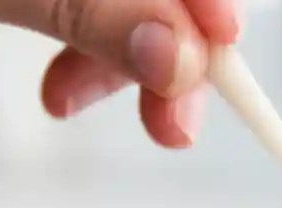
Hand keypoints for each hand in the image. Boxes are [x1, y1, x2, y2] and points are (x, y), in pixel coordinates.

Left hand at [0, 0, 238, 147]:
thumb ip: (87, 3)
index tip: (216, 66)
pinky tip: (65, 89)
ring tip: (80, 104)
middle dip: (176, 46)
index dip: (208, 3)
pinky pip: (98, 12)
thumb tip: (182, 52)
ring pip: (137, 3)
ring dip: (130, 63)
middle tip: (169, 122)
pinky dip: (91, 58)